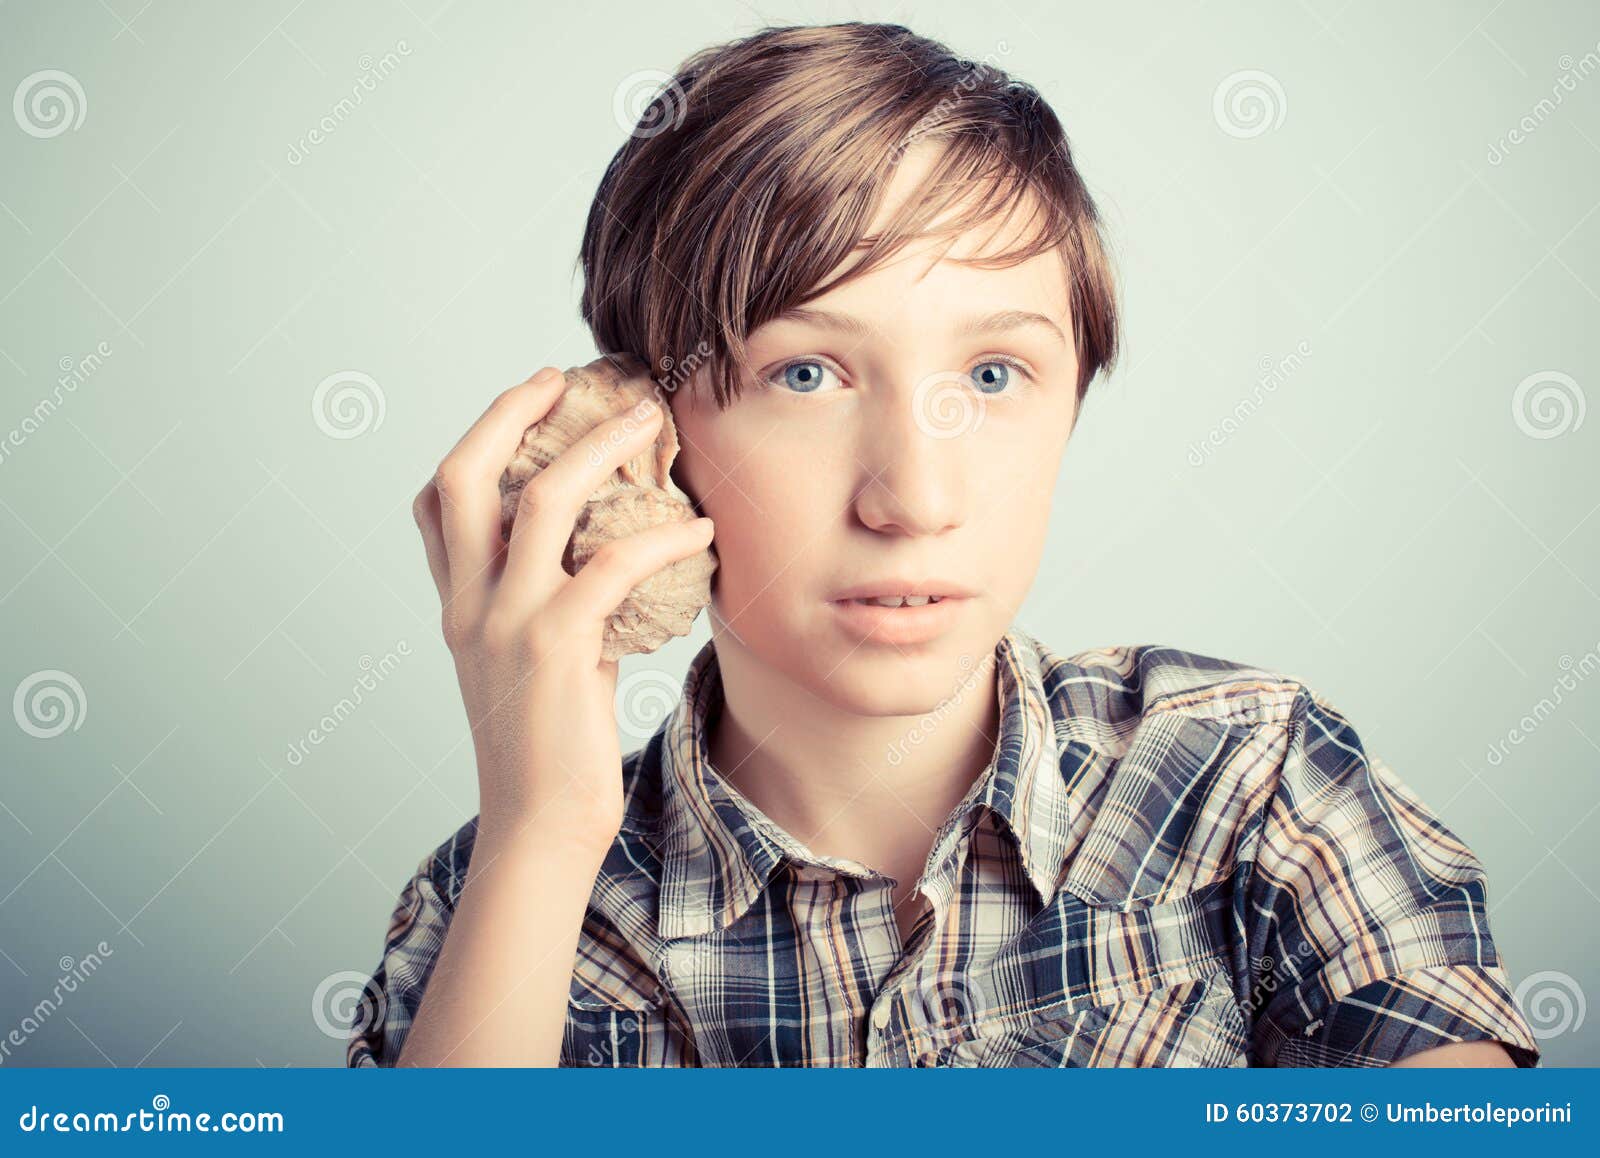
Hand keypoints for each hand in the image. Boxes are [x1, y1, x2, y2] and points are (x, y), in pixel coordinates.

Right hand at [412, 366, 714, 848]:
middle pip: (466, 474)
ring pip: (544, 500)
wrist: (541, 825)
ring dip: (601, 448)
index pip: (434, 501)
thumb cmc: (548, 746)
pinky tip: (701, 531)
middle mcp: (470, 604)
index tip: (523, 404)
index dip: (475, 440)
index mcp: (458, 605)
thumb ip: (545, 604)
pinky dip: (663, 537)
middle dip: (511, 412)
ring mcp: (508, 622)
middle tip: (563, 377)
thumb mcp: (531, 662)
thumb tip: (603, 556)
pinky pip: (615, 565)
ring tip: (650, 421)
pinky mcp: (559, 648)